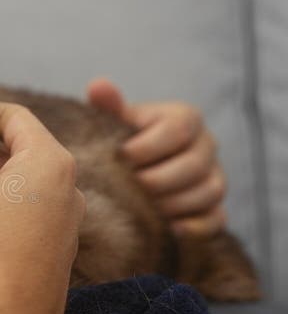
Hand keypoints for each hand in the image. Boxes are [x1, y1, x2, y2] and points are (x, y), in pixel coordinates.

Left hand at [87, 78, 226, 237]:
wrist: (136, 171)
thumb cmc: (124, 142)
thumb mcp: (116, 122)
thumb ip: (109, 106)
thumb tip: (98, 85)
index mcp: (186, 119)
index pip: (177, 130)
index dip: (146, 147)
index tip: (119, 158)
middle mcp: (207, 146)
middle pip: (193, 164)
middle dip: (155, 180)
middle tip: (127, 188)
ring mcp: (215, 178)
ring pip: (207, 192)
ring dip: (171, 204)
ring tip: (140, 208)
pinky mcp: (215, 208)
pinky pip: (215, 220)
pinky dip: (192, 227)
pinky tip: (166, 228)